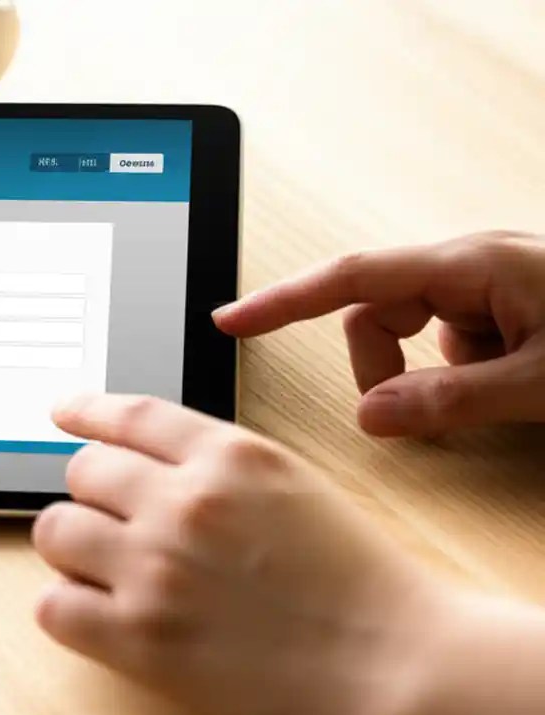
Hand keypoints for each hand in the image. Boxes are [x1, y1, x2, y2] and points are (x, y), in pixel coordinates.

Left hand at [33, 394, 449, 714]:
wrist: (395, 666)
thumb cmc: (360, 588)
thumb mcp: (295, 488)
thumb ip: (221, 466)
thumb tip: (145, 461)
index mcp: (232, 458)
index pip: (131, 416)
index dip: (88, 411)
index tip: (63, 412)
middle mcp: (186, 502)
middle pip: (84, 471)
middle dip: (94, 495)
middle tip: (114, 524)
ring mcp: (156, 567)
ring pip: (57, 529)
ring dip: (74, 548)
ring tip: (107, 572)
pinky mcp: (140, 636)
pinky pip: (53, 604)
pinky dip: (68, 608)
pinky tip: (101, 616)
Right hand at [213, 231, 544, 435]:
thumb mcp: (544, 382)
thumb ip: (456, 400)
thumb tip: (370, 415)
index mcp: (472, 264)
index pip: (352, 278)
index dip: (285, 300)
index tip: (232, 320)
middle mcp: (470, 264)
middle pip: (374, 314)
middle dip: (381, 369)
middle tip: (424, 417)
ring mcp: (485, 283)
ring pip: (406, 330)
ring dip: (424, 373)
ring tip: (494, 393)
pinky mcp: (499, 303)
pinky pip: (444, 340)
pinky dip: (457, 371)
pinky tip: (512, 381)